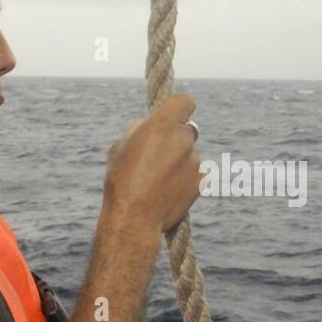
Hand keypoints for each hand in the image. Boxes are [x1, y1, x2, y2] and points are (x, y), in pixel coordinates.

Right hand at [102, 93, 202, 234]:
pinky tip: (168, 190)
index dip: (179, 107)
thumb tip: (148, 126)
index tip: (173, 115)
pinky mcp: (202, 180)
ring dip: (178, 161)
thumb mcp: (120, 147)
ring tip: (158, 180)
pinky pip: (195, 172)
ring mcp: (195, 161)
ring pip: (189, 153)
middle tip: (158, 154)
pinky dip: (185, 178)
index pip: (184, 101)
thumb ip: (139, 130)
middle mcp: (183, 139)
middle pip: (187, 130)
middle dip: (175, 138)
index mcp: (162, 126)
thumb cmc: (121, 181)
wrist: (134, 219)